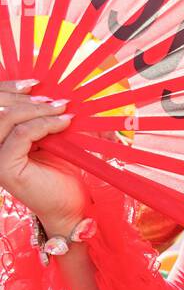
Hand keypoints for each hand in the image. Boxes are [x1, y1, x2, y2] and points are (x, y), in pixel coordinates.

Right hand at [0, 79, 90, 233]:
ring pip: (6, 118)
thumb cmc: (62, 173)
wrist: (71, 206)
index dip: (10, 89)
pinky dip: (44, 124)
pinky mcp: (5, 168)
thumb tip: (53, 89)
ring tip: (62, 109)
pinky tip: (63, 123)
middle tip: (57, 100)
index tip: (36, 83)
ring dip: (37, 109)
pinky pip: (21, 134)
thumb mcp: (52, 137)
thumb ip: (44, 116)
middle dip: (28, 98)